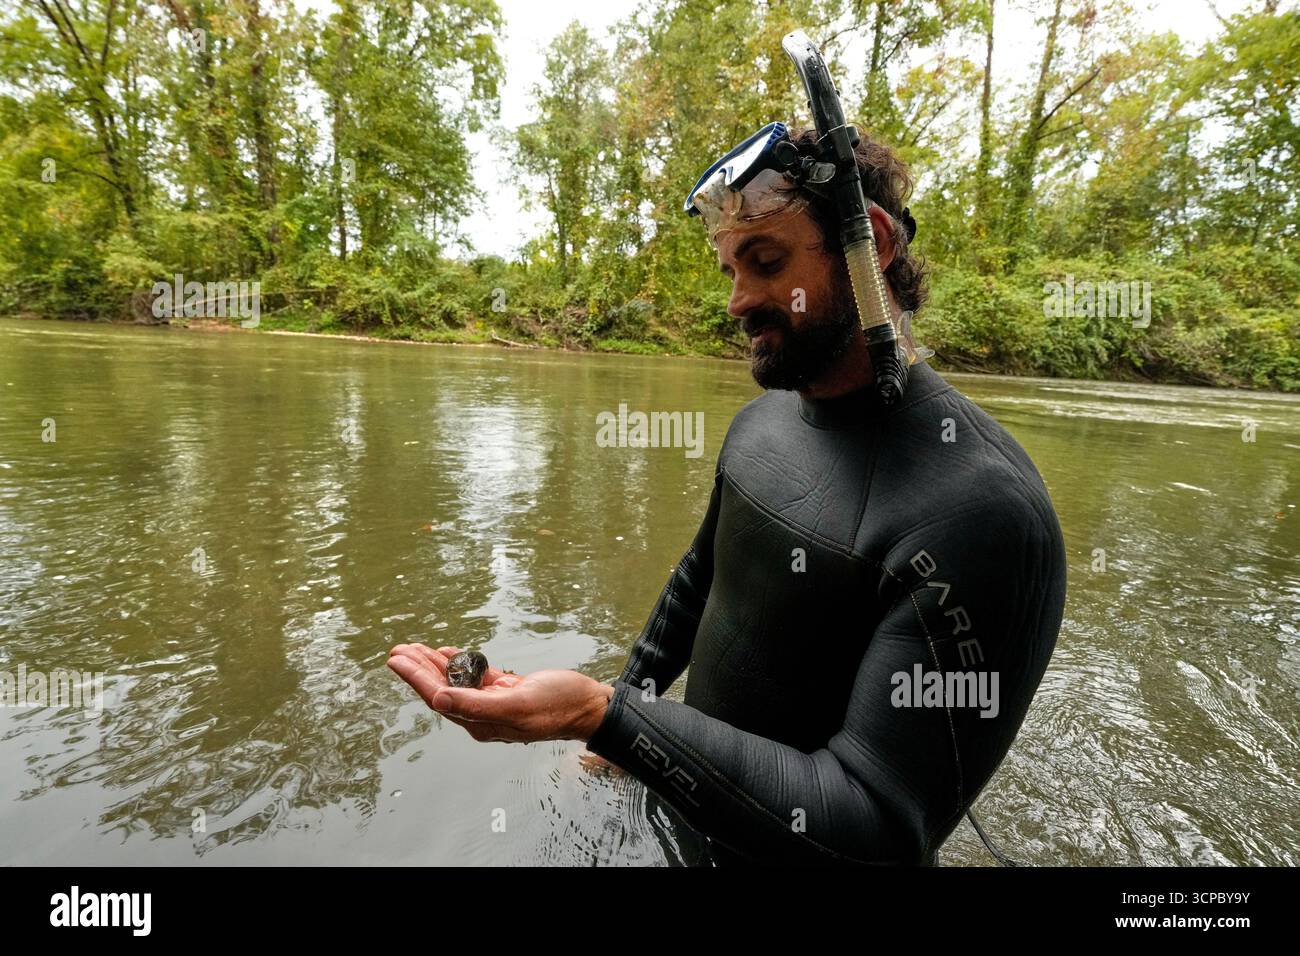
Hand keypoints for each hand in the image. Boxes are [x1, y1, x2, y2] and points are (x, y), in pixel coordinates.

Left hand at [386, 644, 613, 743]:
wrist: (589, 705)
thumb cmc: (559, 706)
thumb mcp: (518, 705)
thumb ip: (477, 705)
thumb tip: (439, 699)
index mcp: (481, 722)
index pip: (438, 697)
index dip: (415, 678)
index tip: (396, 659)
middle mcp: (483, 715)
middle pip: (441, 689)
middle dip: (418, 669)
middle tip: (397, 649)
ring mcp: (495, 702)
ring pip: (456, 681)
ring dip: (434, 664)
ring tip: (413, 648)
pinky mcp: (508, 690)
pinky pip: (475, 676)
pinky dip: (459, 663)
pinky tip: (447, 652)